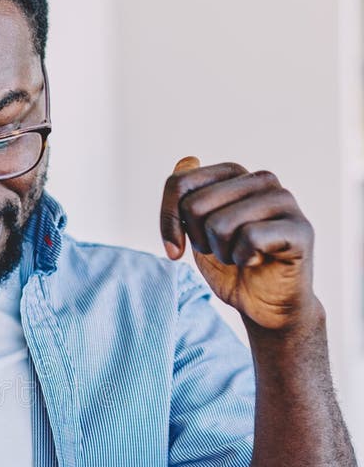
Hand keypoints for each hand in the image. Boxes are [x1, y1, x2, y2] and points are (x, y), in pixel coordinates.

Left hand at [160, 157, 317, 330]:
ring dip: (223, 253)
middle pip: (195, 206)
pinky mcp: (299, 228)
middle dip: (199, 241)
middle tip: (223, 252)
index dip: (168, 220)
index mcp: (235, 176)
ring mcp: (284, 201)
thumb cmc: (232, 268)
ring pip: (220, 224)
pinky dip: (243, 259)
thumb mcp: (198, 233)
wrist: (266, 307)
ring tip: (242, 257)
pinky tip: (258, 261)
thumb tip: (185, 160)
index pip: (180, 182)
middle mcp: (261, 180)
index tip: (174, 248)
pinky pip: (249, 238)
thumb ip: (187, 199)